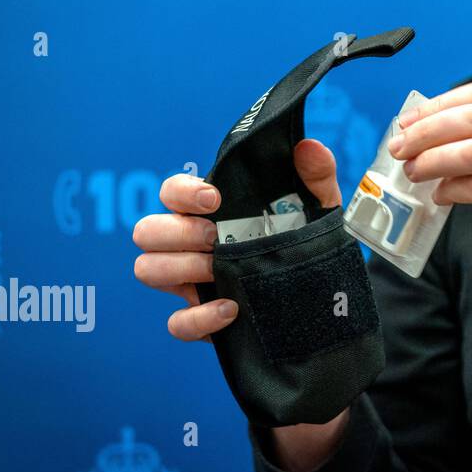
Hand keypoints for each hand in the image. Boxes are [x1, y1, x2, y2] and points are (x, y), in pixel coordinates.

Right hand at [132, 139, 341, 341]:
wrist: (326, 292)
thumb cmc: (308, 239)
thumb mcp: (319, 205)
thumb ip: (316, 174)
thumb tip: (309, 148)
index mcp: (210, 212)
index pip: (172, 192)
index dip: (182, 192)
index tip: (215, 199)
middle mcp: (191, 243)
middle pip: (146, 231)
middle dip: (176, 232)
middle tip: (215, 237)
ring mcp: (191, 281)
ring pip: (147, 269)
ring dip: (179, 268)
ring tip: (218, 270)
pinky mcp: (201, 319)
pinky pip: (177, 324)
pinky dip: (198, 317)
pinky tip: (232, 309)